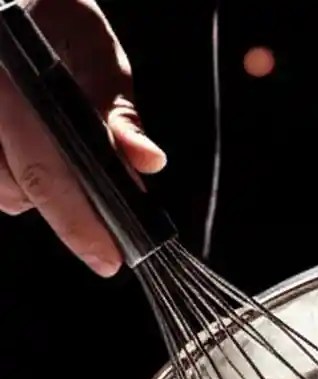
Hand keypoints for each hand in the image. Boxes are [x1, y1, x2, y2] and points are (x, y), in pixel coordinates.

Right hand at [0, 0, 165, 275]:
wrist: (19, 1)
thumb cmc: (58, 20)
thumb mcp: (96, 56)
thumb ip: (117, 113)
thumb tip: (148, 163)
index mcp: (16, 84)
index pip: (47, 168)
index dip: (78, 221)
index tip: (108, 259)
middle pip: (19, 186)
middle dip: (69, 220)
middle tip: (105, 249)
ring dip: (35, 196)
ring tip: (65, 174)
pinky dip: (12, 180)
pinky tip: (31, 161)